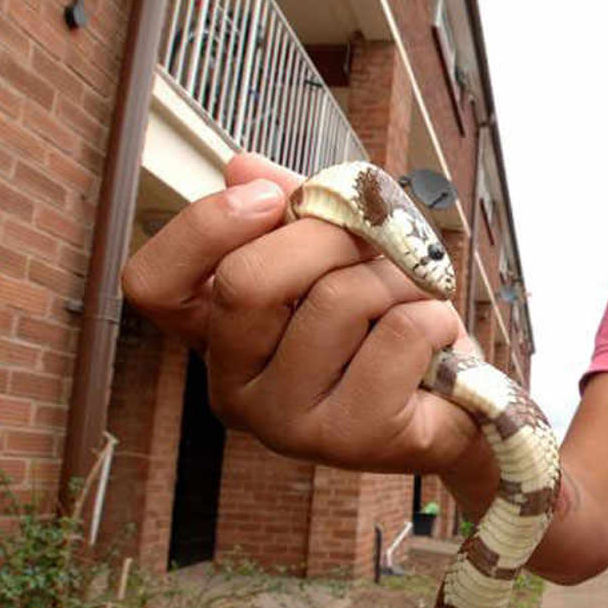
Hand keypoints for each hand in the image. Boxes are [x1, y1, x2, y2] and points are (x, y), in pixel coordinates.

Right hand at [121, 153, 482, 473]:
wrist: (453, 402)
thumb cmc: (386, 326)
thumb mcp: (338, 255)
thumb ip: (294, 212)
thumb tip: (244, 168)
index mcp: (216, 336)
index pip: (154, 285)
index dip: (203, 227)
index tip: (270, 199)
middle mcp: (234, 388)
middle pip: (249, 281)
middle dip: (328, 237)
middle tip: (371, 243)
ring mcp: (286, 423)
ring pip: (338, 300)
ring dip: (396, 279)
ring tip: (413, 298)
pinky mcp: (350, 439)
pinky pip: (400, 333)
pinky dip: (433, 316)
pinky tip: (435, 339)